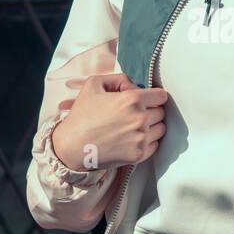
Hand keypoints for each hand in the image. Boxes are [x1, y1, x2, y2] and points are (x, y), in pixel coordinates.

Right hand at [50, 73, 168, 171]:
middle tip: (135, 114)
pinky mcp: (139, 154)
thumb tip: (135, 85)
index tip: (146, 100)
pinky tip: (133, 139)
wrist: (71, 146)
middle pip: (161, 112)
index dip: (154, 96)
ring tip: (134, 127)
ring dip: (151, 127)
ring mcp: (141, 138)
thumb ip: (119, 79)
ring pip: (160, 129)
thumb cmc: (81, 115)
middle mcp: (140, 119)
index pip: (161, 96)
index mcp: (132, 99)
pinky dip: (148, 142)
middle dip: (151, 111)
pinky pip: (155, 145)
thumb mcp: (94, 85)